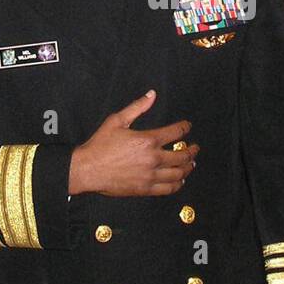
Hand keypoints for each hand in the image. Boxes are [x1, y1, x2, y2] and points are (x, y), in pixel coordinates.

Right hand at [68, 89, 199, 196]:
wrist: (87, 169)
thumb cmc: (100, 145)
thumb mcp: (117, 120)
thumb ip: (137, 107)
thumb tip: (152, 95)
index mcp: (148, 140)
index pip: (176, 132)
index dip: (185, 128)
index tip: (187, 127)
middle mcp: (153, 159)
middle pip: (183, 155)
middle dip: (192, 151)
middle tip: (195, 148)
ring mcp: (150, 176)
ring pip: (179, 173)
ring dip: (188, 168)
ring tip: (190, 164)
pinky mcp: (145, 189)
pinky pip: (168, 188)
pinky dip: (177, 184)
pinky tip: (179, 180)